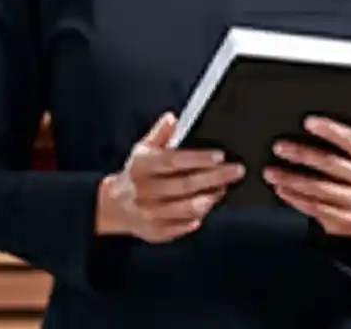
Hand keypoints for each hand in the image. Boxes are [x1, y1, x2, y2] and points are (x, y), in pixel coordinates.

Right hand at [96, 112, 245, 242]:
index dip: (199, 158)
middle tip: (237, 171)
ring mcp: (149, 213)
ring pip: (187, 207)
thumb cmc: (136, 173)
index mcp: (142, 166)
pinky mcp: (155, 231)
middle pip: (185, 185)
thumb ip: (159, 134)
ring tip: (224, 188)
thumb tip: (172, 118)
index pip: (174, 161)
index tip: (220, 155)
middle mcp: (144, 190)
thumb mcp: (143, 150)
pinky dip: (197, 217)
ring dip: (210, 198)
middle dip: (215, 178)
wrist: (113, 205)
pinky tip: (208, 205)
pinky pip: (182, 225)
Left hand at [263, 116, 350, 237]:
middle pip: (334, 164)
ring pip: (322, 189)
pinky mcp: (348, 221)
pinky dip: (296, 198)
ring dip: (293, 180)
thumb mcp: (350, 157)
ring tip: (271, 172)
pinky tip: (281, 189)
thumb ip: (334, 144)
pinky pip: (318, 209)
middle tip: (279, 147)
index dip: (331, 130)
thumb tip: (302, 129)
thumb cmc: (348, 176)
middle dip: (303, 154)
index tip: (308, 122)